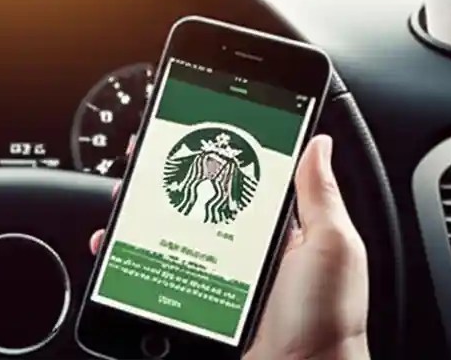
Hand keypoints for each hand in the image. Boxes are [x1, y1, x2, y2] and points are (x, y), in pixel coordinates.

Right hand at [90, 135, 369, 359]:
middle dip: (167, 177)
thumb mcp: (333, 247)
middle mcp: (246, 252)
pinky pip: (157, 275)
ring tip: (125, 196)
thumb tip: (318, 142)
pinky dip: (129, 259)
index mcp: (281, 231)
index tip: (193, 128)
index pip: (244, 179)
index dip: (217, 152)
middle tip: (145, 157)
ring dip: (141, 213)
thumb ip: (320, 195)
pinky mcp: (194, 304)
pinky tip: (117, 247)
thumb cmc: (327, 321)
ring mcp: (217, 279)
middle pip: (197, 203)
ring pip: (170, 236)